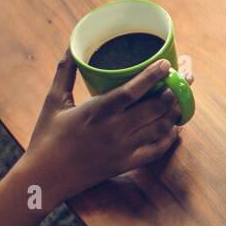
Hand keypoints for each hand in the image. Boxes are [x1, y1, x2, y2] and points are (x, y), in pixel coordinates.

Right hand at [21, 50, 182, 205]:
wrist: (44, 178)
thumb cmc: (46, 137)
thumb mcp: (53, 102)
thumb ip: (65, 73)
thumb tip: (71, 47)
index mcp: (96, 112)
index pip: (131, 91)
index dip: (152, 76)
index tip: (166, 64)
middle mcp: (114, 130)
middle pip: (154, 108)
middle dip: (172, 91)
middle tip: (181, 78)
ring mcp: (123, 149)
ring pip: (160, 127)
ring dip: (174, 111)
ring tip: (180, 97)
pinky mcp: (127, 164)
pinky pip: (157, 150)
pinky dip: (170, 136)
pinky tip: (174, 125)